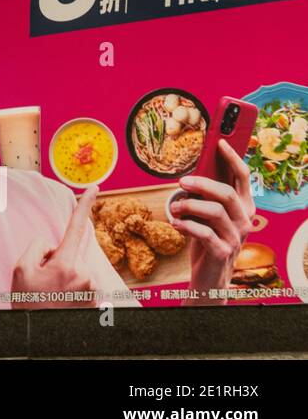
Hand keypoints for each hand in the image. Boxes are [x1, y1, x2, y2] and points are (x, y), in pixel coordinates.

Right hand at [11, 184, 98, 308]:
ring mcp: (93, 289)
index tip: (94, 188)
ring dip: (64, 273)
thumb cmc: (28, 304)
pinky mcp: (96, 300)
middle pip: (72, 249)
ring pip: (76, 266)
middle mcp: (85, 275)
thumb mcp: (20, 270)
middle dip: (58, 257)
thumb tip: (53, 245)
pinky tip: (60, 300)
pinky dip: (70, 285)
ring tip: (50, 293)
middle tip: (43, 279)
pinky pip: (82, 281)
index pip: (76, 227)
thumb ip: (37, 246)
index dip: (85, 205)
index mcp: (66, 264)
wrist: (41, 338)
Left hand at [172, 140, 254, 302]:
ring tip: (174, 209)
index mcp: (243, 207)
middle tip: (181, 182)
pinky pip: (203, 233)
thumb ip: (207, 196)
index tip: (220, 143)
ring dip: (189, 206)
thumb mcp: (209, 215)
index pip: (243, 178)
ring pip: (214, 212)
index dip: (233, 158)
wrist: (210, 275)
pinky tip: (175, 224)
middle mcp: (244, 220)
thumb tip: (193, 172)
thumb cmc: (207, 238)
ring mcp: (235, 237)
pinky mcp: (222, 252)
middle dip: (202, 184)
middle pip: (227, 193)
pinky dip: (185, 225)